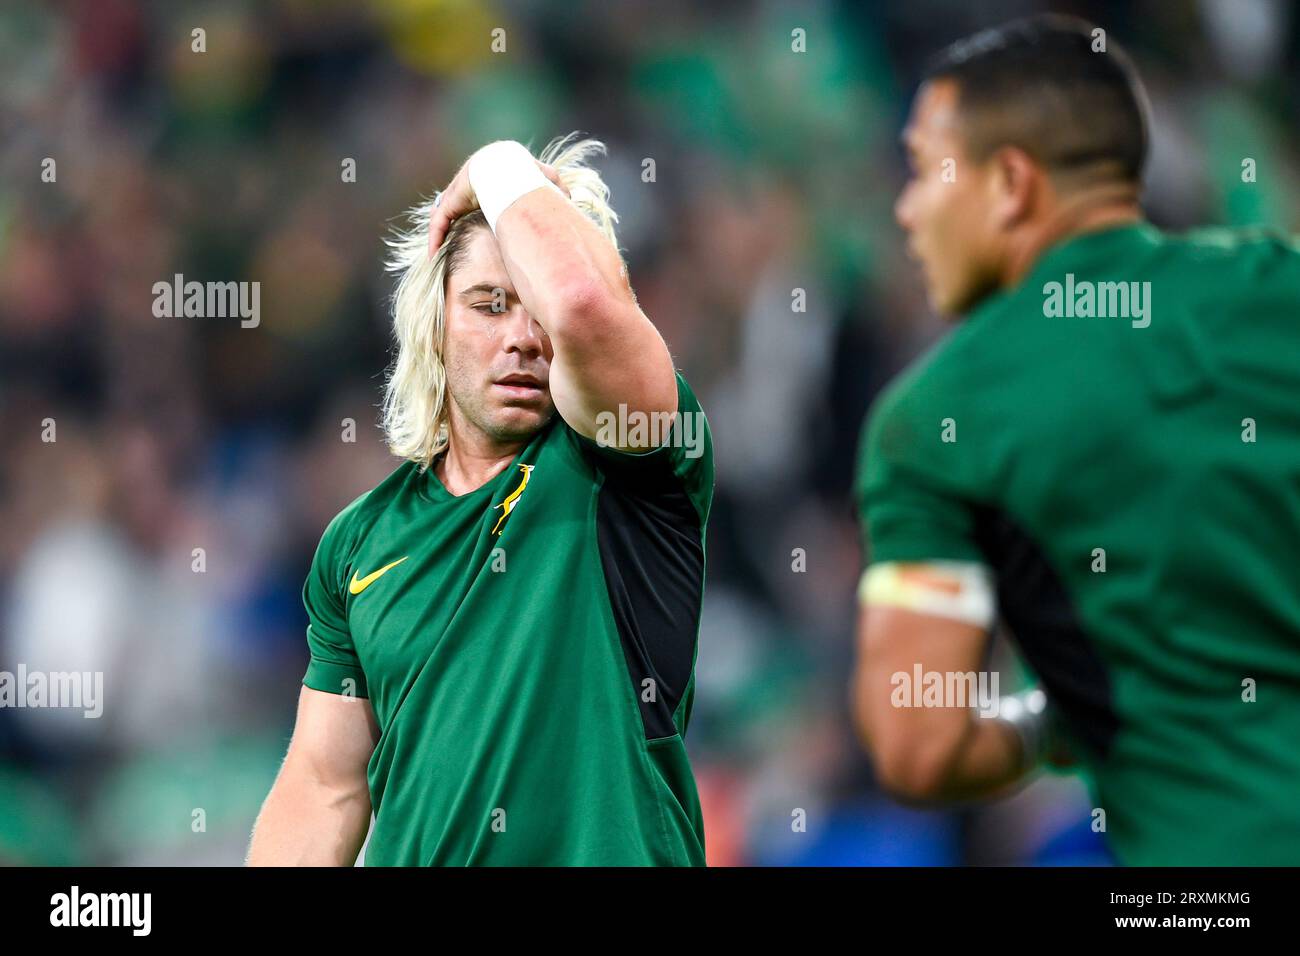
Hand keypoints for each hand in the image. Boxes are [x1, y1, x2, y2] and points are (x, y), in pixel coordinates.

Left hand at [427, 148, 569, 256]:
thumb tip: (568, 198)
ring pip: (444, 215)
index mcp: (490, 178)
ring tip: (437, 250)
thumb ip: (555, 186)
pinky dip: (436, 237)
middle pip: (457, 205)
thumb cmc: (528, 171)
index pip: (479, 194)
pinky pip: (439, 221)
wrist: (509, 168)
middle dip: (452, 220)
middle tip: (450, 240)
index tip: (478, 224)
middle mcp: (472, 184)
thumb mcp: (547, 177)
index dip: (477, 208)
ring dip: (440, 232)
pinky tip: (432, 253)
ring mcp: (459, 192)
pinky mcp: (451, 201)